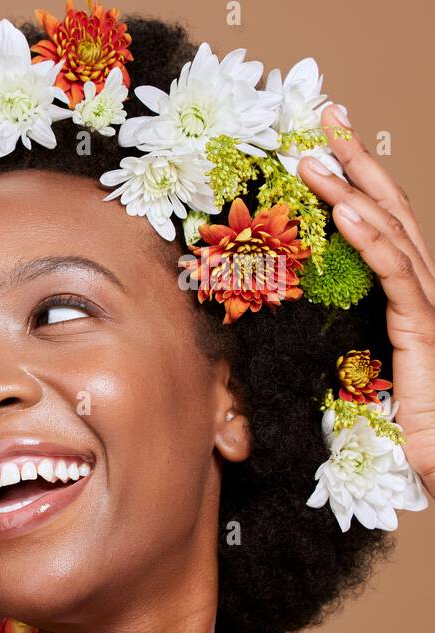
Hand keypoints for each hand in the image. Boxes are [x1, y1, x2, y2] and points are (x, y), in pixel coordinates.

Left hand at [297, 104, 434, 497]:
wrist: (430, 466)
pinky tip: (346, 212)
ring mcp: (426, 308)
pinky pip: (397, 277)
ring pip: (391, 235)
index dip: (352, 180)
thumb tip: (263, 318)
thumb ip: (314, 338)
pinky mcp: (423, 331)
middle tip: (326, 118)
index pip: (375, 224)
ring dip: (352, 191)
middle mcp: (417, 292)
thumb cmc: (385, 429)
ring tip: (318, 158)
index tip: (321, 143)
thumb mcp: (338, 370)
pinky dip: (372, 239)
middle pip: (387, 212)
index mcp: (396, 296)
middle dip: (356, 162)